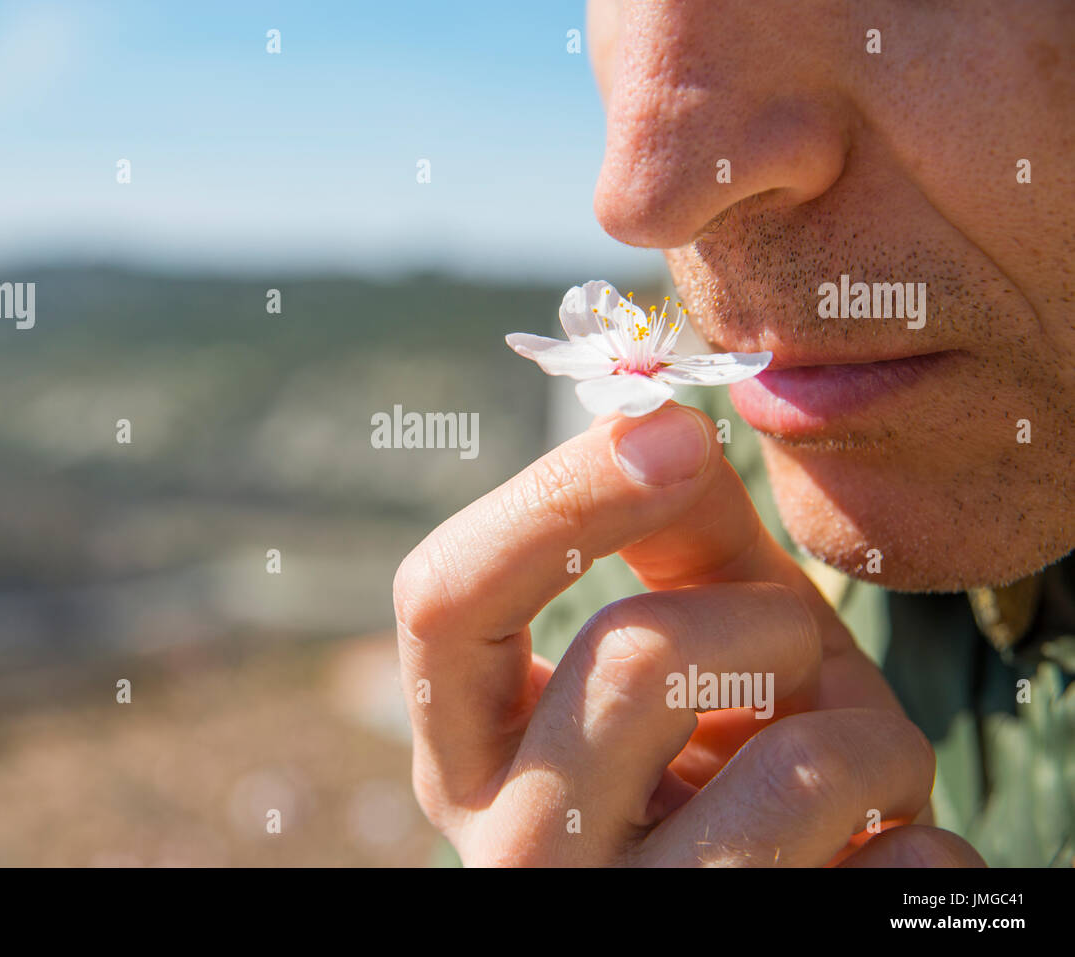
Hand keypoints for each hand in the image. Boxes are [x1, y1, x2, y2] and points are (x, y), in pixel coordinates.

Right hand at [393, 403, 984, 865]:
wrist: (772, 905)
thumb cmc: (721, 758)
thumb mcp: (693, 642)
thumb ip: (677, 531)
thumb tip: (662, 413)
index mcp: (472, 756)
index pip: (444, 601)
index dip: (554, 497)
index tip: (671, 434)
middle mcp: (516, 851)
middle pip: (636, 657)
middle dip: (767, 625)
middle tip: (797, 665)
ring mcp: (625, 925)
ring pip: (793, 773)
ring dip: (872, 737)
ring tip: (859, 773)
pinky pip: (896, 869)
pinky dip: (920, 840)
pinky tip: (872, 857)